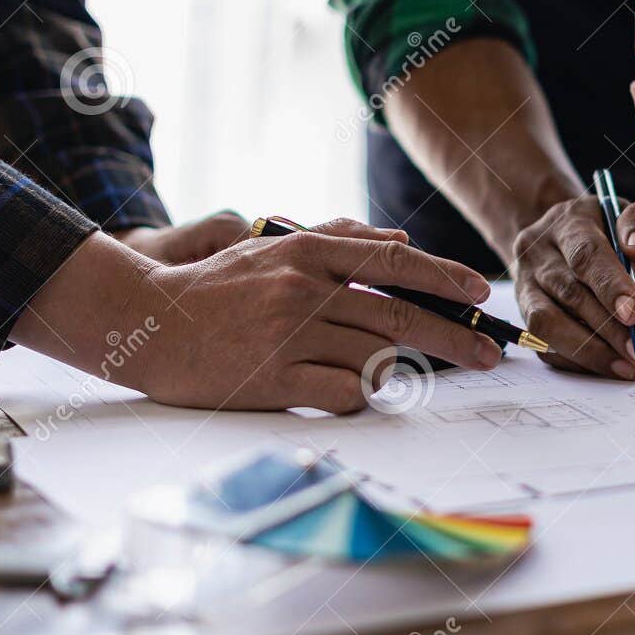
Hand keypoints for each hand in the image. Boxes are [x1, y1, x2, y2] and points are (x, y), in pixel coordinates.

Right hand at [14, 218, 502, 411]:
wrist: (146, 325)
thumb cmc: (215, 288)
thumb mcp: (273, 247)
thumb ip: (337, 241)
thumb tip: (401, 242)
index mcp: (306, 252)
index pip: (394, 263)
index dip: (445, 279)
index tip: (481, 295)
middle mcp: (302, 291)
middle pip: (399, 316)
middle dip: (454, 337)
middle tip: (488, 355)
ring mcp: (288, 338)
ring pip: (375, 359)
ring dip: (392, 368)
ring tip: (378, 367)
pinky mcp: (274, 382)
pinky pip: (345, 393)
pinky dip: (356, 393)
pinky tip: (339, 387)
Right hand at [511, 195, 634, 378]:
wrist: (577, 244)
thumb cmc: (618, 237)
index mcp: (569, 221)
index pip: (585, 254)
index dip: (610, 286)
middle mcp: (538, 250)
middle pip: (568, 293)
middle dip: (607, 328)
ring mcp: (526, 284)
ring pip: (545, 323)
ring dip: (588, 350)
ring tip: (626, 366)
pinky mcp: (525, 313)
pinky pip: (543, 345)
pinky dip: (576, 361)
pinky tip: (606, 366)